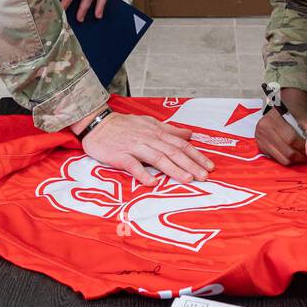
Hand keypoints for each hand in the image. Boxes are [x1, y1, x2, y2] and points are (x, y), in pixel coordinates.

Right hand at [81, 112, 214, 185]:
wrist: (97, 124)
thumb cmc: (124, 126)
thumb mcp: (149, 123)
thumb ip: (169, 130)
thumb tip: (188, 134)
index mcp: (156, 132)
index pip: (180, 144)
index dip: (196, 155)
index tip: (209, 166)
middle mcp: (148, 138)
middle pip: (173, 152)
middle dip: (190, 164)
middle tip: (204, 176)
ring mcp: (134, 147)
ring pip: (157, 158)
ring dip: (173, 169)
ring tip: (187, 179)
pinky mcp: (120, 155)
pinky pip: (133, 165)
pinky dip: (143, 173)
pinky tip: (153, 183)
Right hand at [255, 87, 306, 164]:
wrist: (285, 105)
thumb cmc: (296, 113)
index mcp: (273, 118)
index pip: (292, 139)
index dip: (305, 148)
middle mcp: (263, 128)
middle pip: (287, 151)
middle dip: (301, 156)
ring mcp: (260, 138)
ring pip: (282, 159)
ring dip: (295, 159)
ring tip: (301, 153)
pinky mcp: (261, 146)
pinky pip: (277, 159)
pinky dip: (287, 158)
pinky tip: (291, 151)